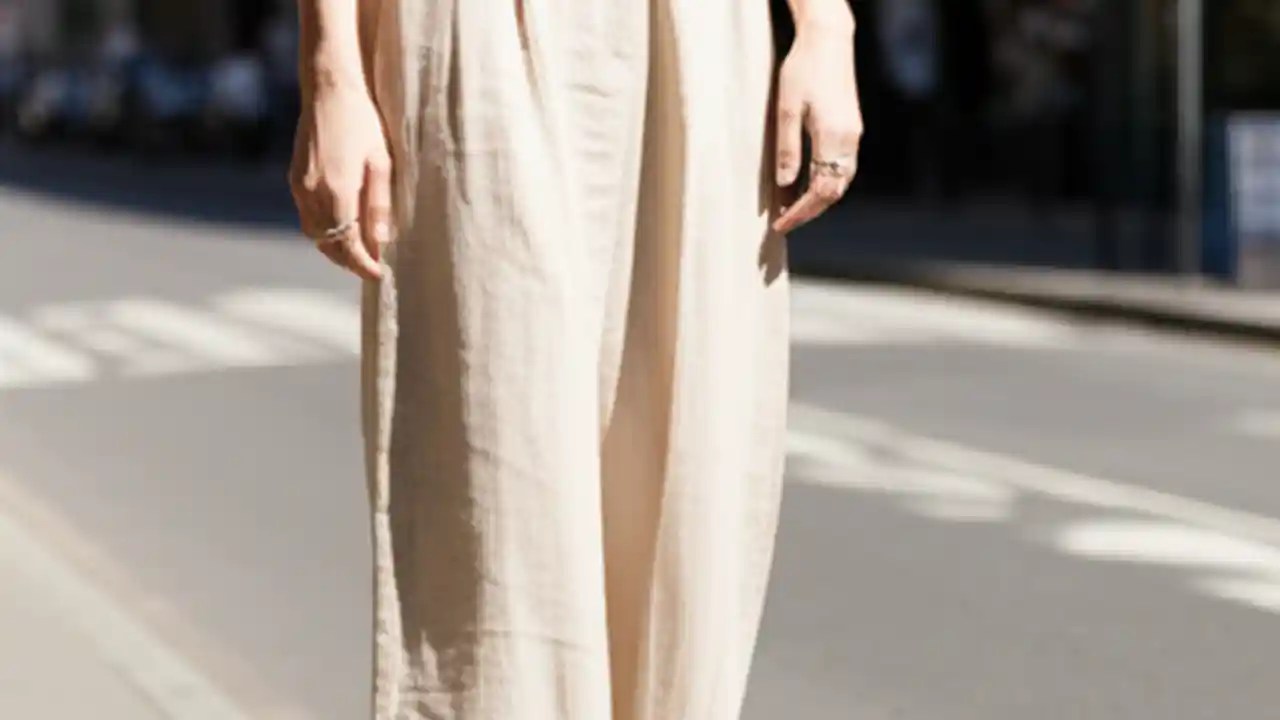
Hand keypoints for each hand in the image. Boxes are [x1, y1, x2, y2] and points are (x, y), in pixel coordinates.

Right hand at [288, 79, 392, 279]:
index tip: (379, 275)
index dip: (363, 264)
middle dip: (348, 261)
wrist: (328, 90)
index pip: (348, 244)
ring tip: (358, 253)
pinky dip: (323, 230)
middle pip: (328, 244)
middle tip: (370, 268)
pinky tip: (341, 229)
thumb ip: (379, 205)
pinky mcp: (294, 178)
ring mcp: (299, 186)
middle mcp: (312, 193)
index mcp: (337, 191)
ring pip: (314, 233)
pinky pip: (307, 217)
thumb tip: (380, 242)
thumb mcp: (382, 163)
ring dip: (334, 247)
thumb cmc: (363, 122)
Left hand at [772, 15, 863, 233]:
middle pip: (834, 192)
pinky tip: (808, 185)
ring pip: (841, 181)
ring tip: (794, 209)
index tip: (781, 225)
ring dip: (819, 200)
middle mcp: (849, 140)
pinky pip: (843, 167)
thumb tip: (785, 185)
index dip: (801, 212)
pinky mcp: (851, 127)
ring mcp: (854, 134)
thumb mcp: (786, 109)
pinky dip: (827, 183)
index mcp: (833, 137)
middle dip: (810, 212)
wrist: (828, 40)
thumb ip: (787, 149)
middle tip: (785, 223)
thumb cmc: (802, 70)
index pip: (820, 190)